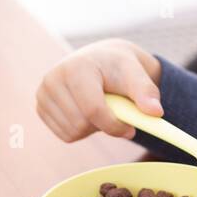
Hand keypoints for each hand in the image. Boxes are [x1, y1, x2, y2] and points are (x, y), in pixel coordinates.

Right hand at [36, 38, 163, 141]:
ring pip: (73, 132)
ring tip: (99, 107)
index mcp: (76, 68)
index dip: (114, 125)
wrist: (100, 61)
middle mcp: (53, 79)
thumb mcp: (136, 73)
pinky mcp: (40, 107)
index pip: (92, 110)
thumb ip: (146, 92)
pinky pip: (65, 135)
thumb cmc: (119, 67)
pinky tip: (85, 111)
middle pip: (81, 124)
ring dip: (92, 128)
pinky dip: (80, 130)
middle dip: (104, 125)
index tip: (131, 129)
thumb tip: (155, 112)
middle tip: (115, 111)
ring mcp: (43, 94)